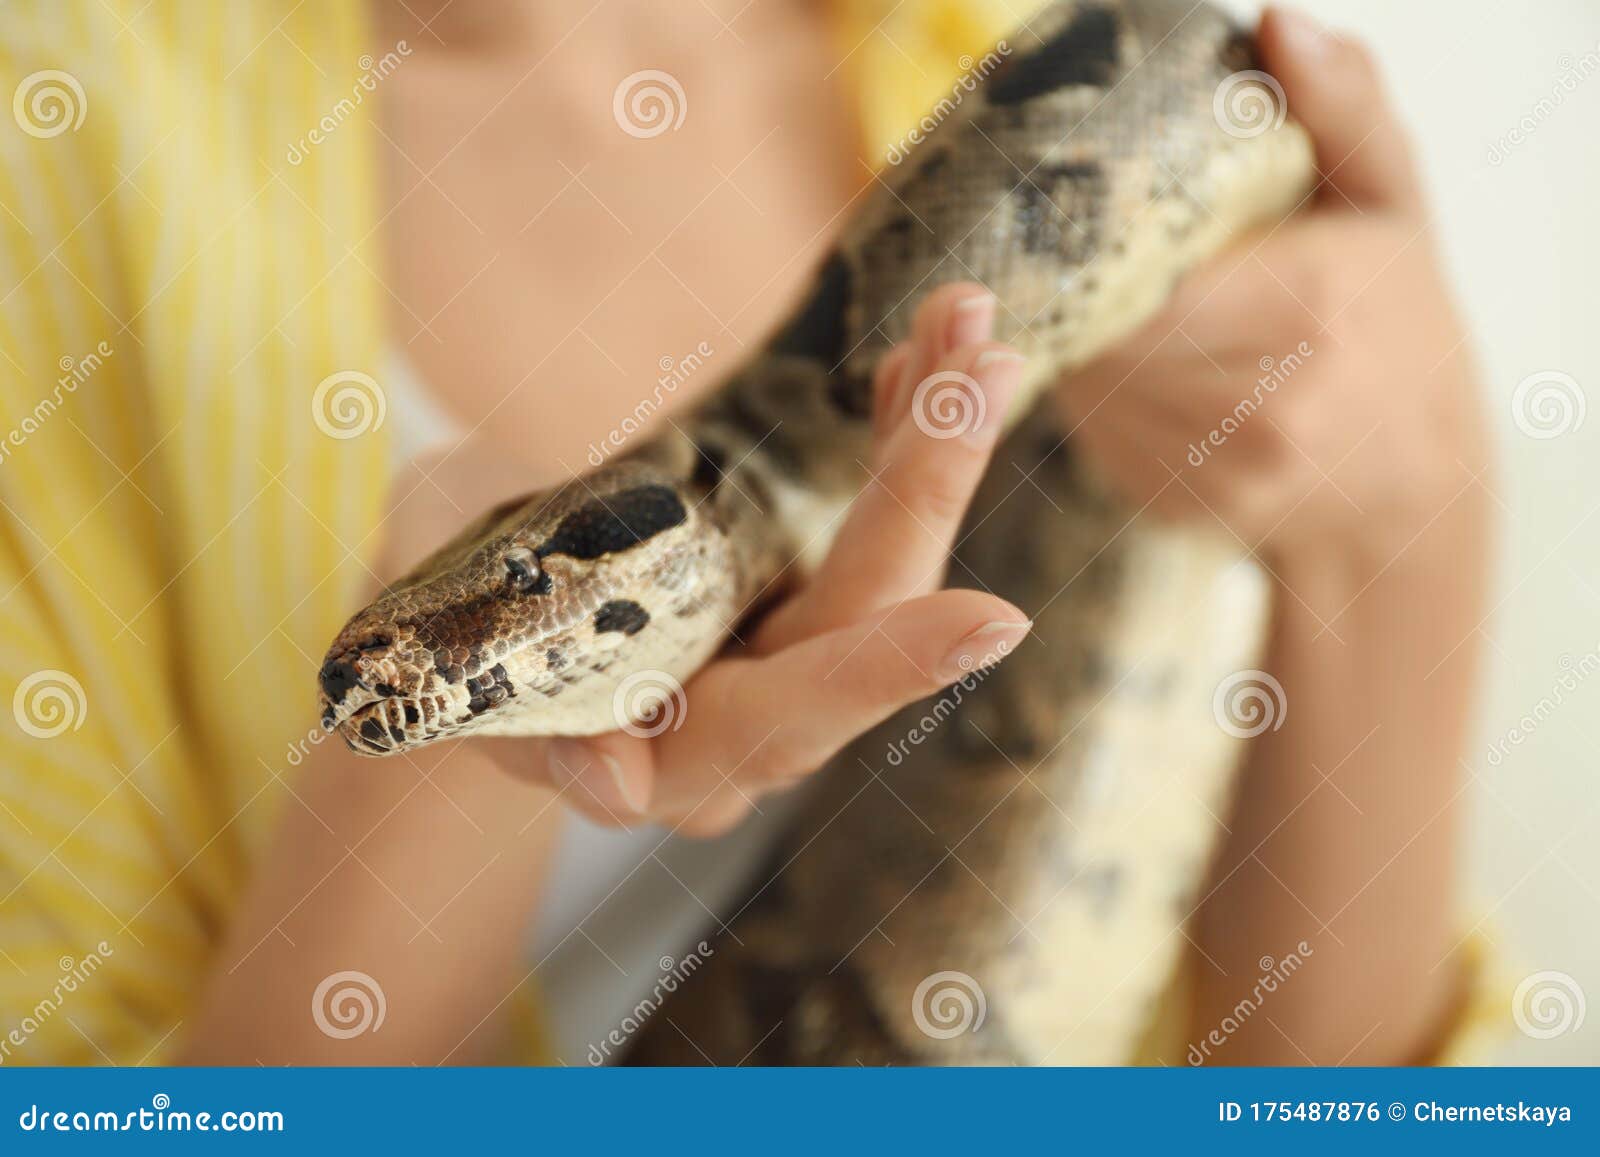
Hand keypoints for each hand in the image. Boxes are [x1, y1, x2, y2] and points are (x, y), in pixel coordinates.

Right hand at [377, 284, 1031, 835]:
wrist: (467, 592)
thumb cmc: (455, 632)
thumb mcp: (469, 675)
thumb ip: (531, 738)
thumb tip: (610, 778)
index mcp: (688, 756)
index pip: (800, 711)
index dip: (889, 667)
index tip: (989, 620)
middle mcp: (766, 716)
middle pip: (870, 606)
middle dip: (929, 479)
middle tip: (979, 361)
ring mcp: (790, 647)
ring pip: (890, 552)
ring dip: (933, 435)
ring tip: (965, 324)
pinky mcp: (802, 586)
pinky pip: (871, 514)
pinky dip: (894, 433)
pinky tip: (919, 360)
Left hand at [1058, 7, 1487, 571]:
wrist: (1414, 478)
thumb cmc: (1392, 316)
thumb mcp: (1387, 196)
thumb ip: (1341, 106)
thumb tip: (1277, 25)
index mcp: (1308, 305)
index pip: (1149, 281)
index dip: (1096, 253)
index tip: (1078, 223)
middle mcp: (1266, 405)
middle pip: (1106, 338)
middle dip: (1085, 298)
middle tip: (1080, 260)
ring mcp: (1224, 472)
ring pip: (1089, 391)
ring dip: (1085, 350)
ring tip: (1121, 315)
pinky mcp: (1183, 509)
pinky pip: (1100, 438)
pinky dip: (1102, 403)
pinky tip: (1143, 380)